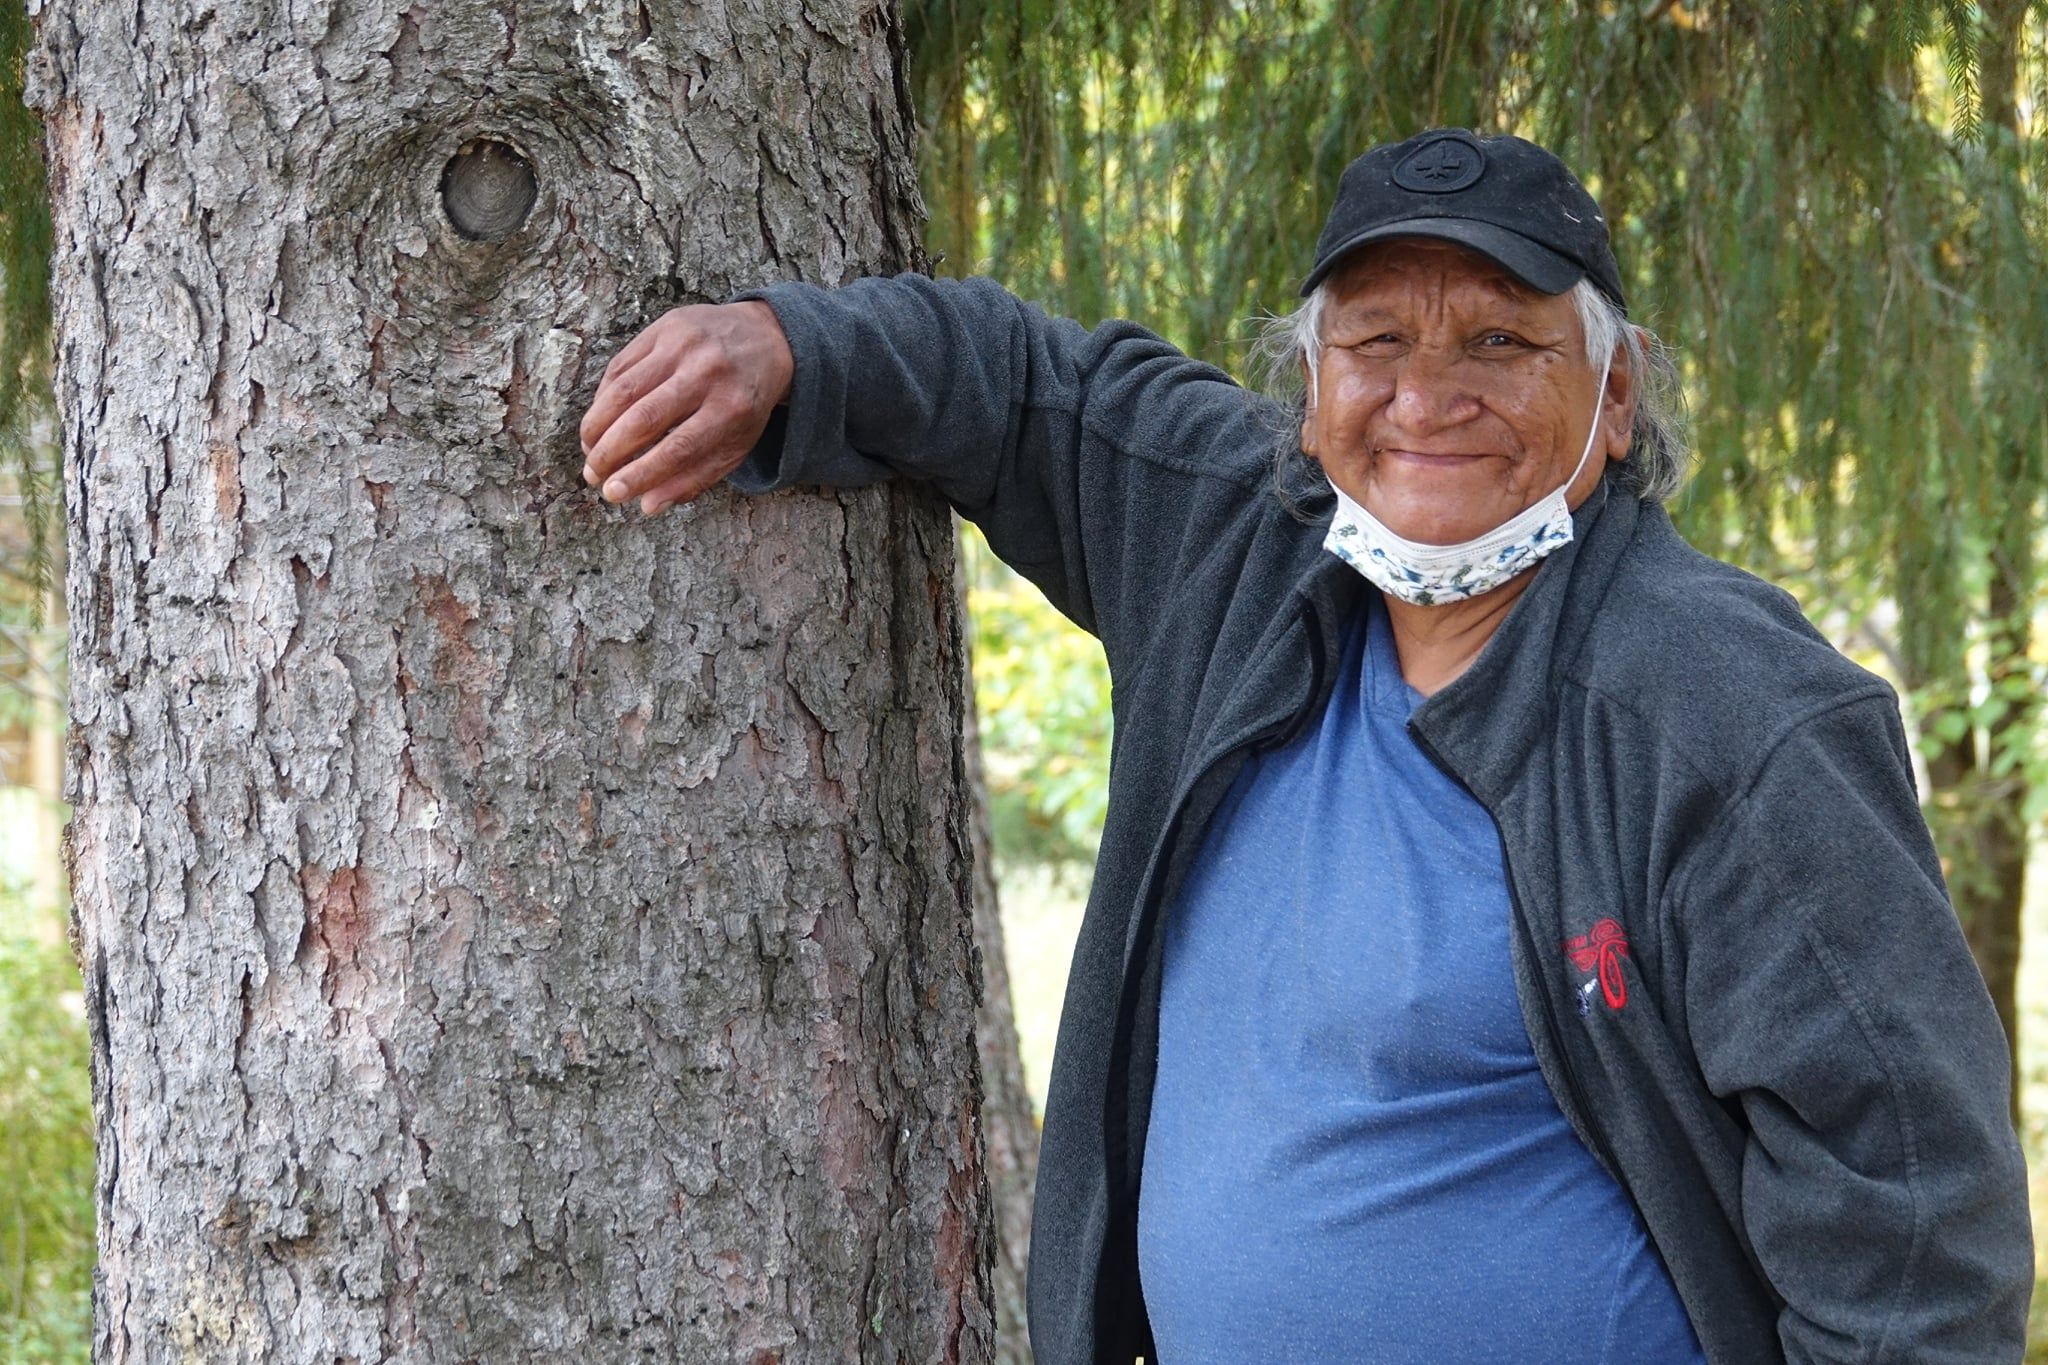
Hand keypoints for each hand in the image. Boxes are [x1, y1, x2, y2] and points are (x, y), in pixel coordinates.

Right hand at [578, 300, 794, 514]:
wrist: (765, 339)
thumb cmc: (745, 404)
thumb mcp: (736, 444)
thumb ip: (696, 477)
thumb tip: (648, 505)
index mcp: (732, 408)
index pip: (678, 448)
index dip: (640, 473)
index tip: (613, 493)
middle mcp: (707, 373)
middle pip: (644, 418)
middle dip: (610, 452)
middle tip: (593, 475)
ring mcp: (683, 345)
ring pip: (624, 390)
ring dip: (597, 425)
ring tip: (589, 450)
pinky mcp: (663, 327)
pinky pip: (621, 366)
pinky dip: (603, 398)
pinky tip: (598, 421)